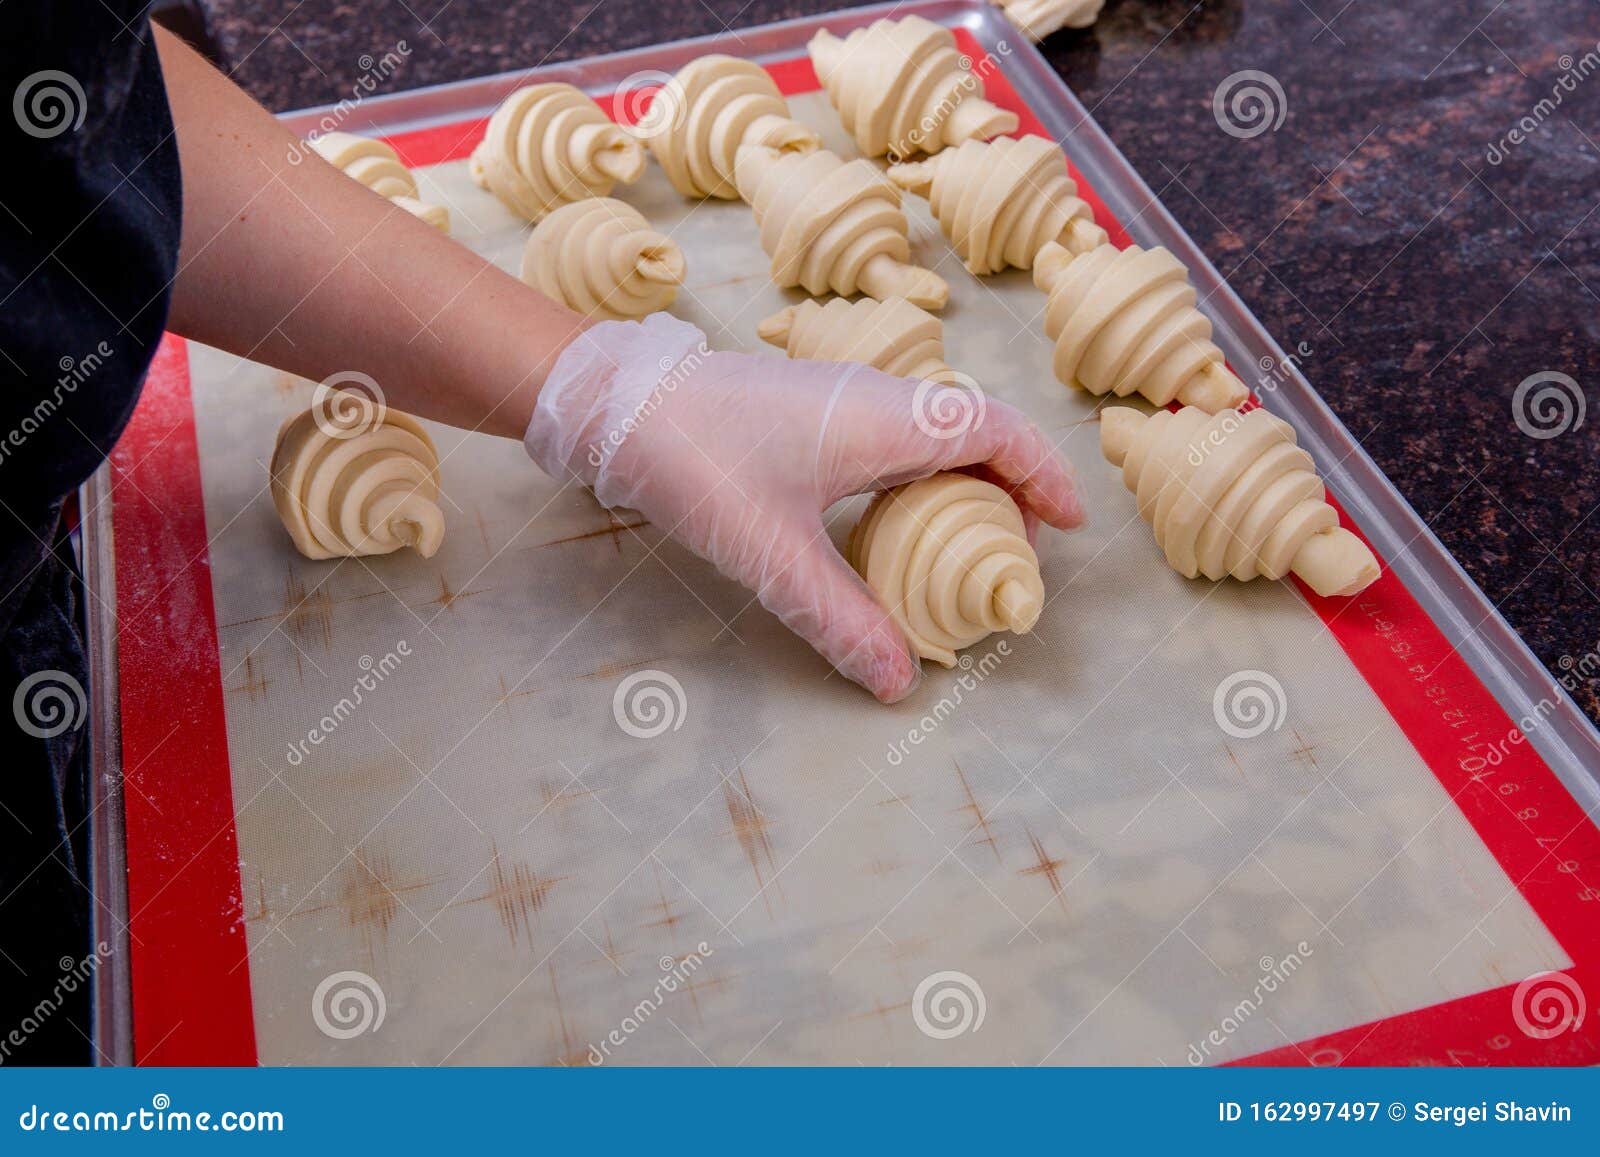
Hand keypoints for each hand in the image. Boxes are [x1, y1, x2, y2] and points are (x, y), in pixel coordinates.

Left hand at [526, 314, 1084, 702]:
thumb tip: (897, 682)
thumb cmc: (698, 462)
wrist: (616, 404)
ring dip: (962, 482)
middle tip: (1019, 553)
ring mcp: (840, 402)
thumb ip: (839, 620)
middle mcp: (874, 399)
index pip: (997, 431)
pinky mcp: (809, 413)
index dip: (1044, 475)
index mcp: (887, 419)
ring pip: (931, 434)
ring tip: (967, 545)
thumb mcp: (772, 554)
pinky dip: (918, 480)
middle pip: (975, 432)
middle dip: (1011, 488)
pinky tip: (890, 527)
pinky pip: (892, 440)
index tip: (1072, 526)